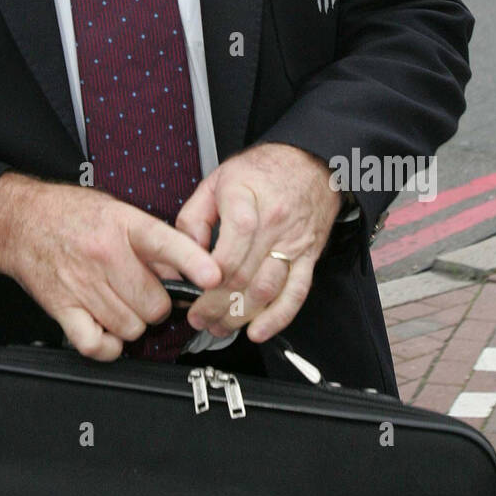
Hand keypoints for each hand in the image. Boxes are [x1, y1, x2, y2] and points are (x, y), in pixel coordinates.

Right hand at [0, 172, 221, 360]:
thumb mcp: (118, 211)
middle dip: (156, 305)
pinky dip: (107, 346)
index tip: (212, 277)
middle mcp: (104, 255)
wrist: (22, 221)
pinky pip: (96, 344)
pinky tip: (107, 331)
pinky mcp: (63, 308)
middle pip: (154, 305)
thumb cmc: (73, 215)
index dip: (192, 262)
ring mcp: (83, 284)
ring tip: (121, 304)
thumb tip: (186, 271)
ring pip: (131, 328)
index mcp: (124, 226)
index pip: (165, 244)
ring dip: (132, 324)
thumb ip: (153, 240)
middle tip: (144, 293)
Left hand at [176, 143, 339, 343]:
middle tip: (197, 318)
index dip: (209, 274)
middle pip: (243, 275)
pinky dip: (278, 318)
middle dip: (216, 305)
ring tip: (219, 327)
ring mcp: (293, 243)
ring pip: (267, 290)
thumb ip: (193, 217)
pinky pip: (296, 294)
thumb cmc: (262, 171)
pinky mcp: (308, 257)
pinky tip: (258, 331)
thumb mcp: (217, 180)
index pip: (229, 246)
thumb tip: (184, 253)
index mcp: (246, 198)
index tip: (193, 288)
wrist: (311, 163)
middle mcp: (273, 223)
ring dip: (240, 316)